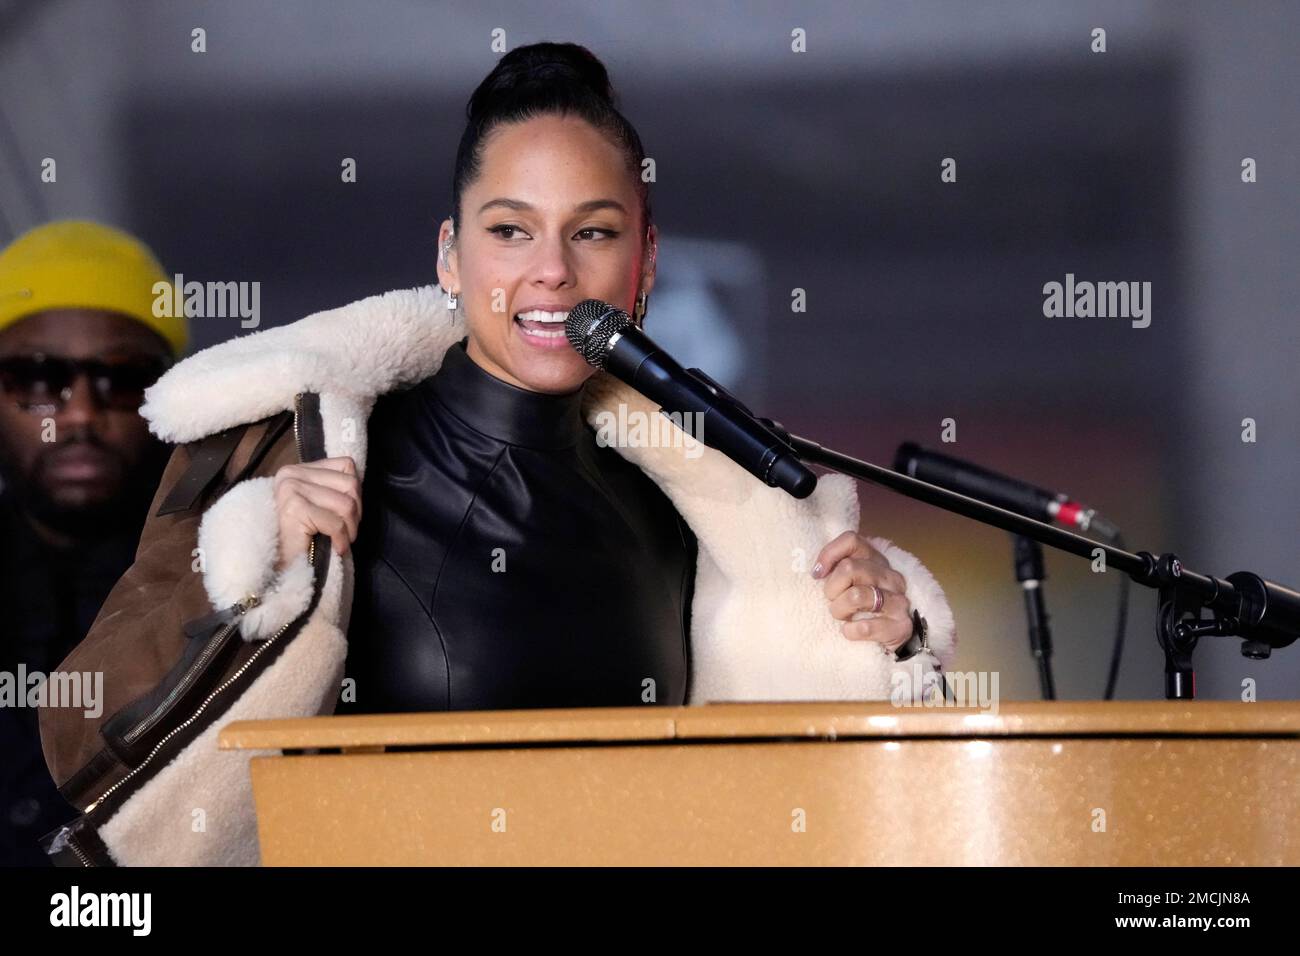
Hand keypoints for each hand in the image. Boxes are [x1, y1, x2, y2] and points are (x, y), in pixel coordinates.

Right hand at [271, 456, 361, 572]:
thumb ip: (334, 487)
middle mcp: (291, 474)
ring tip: (341, 540)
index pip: (346, 466)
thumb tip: (359, 481)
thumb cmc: (303, 537)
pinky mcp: (294, 508)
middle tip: (347, 531)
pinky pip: (336, 523)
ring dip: (350, 528)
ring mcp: (291, 489)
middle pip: (350, 483)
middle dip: (356, 512)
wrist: (279, 567)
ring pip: (346, 504)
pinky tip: (335, 548)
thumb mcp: (319, 503)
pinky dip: (342, 540)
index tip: (347, 514)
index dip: (355, 493)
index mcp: (298, 469)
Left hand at [812, 530, 912, 651]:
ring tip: (842, 616)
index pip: (851, 540)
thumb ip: (837, 570)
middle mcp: (891, 577)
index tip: (817, 574)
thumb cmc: (863, 610)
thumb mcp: (850, 584)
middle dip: (831, 589)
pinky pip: (864, 627)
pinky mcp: (901, 626)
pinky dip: (850, 631)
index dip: (829, 554)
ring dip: (839, 610)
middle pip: (849, 567)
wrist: (892, 641)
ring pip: (855, 595)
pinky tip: (850, 631)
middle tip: (833, 601)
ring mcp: (898, 601)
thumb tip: (817, 571)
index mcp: (877, 561)